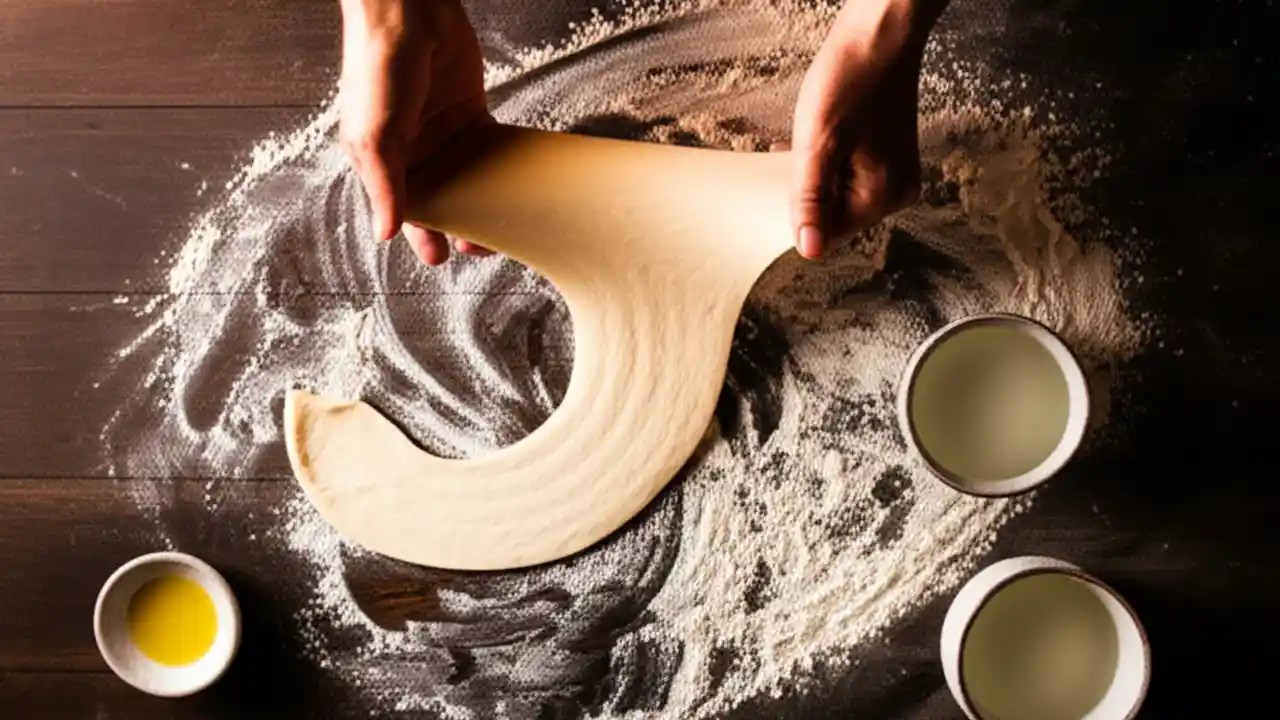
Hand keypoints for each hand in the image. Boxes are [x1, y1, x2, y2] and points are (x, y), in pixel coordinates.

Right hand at [339, 0, 491, 264]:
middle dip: (459, 224)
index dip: (422, 235)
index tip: (440, 257)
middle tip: (480, 246)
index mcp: (381, 160)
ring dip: (484, 205)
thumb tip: (386, 233)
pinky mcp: (469, 116)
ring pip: (467, 182)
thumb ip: (384, 185)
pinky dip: (501, 171)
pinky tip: (515, 188)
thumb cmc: (379, 65)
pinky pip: (488, 152)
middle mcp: (411, 151)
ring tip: (502, 224)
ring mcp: (442, 134)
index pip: (404, 208)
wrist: (409, 12)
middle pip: (441, 199)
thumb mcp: (375, 133)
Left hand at [790, 0, 946, 258]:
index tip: (793, 174)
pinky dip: (830, 160)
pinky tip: (824, 134)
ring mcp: (897, 175)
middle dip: (809, 188)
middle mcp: (897, 194)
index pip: (827, 232)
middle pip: (834, 214)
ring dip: (817, 172)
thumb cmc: (850, 80)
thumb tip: (809, 250)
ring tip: (819, 135)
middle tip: (806, 148)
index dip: (800, 209)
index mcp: (882, 198)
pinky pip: (849, 175)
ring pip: (838, 193)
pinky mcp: (891, 157)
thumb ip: (810, 201)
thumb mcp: (817, 145)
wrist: (880, 35)